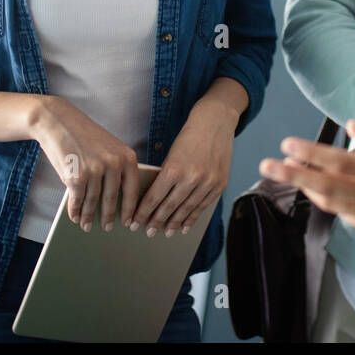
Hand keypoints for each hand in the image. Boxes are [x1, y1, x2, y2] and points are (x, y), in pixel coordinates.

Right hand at [30, 96, 141, 232]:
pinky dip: (75, 211)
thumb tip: (116, 200)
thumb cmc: (84, 136)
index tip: (130, 222)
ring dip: (89, 217)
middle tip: (108, 228)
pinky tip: (75, 216)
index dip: (131, 209)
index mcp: (127, 157)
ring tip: (87, 225)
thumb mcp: (108, 148)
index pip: (133, 190)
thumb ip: (115, 169)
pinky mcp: (76, 177)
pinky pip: (77, 200)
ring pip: (93, 202)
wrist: (58, 121)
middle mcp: (113, 164)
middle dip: (110, 217)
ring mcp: (95, 171)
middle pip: (112, 199)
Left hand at [130, 97, 236, 236]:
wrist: (215, 122)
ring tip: (166, 232)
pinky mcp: (219, 184)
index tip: (135, 222)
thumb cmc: (190, 137)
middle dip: (157, 221)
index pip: (154, 198)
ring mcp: (208, 183)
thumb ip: (166, 177)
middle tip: (148, 232)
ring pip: (187, 210)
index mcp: (174, 169)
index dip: (143, 213)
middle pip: (169, 207)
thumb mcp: (171, 154)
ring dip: (175, 223)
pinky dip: (193, 218)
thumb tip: (155, 201)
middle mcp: (192, 178)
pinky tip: (185, 226)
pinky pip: (203, 206)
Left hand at [258, 119, 354, 255]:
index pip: (337, 161)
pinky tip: (316, 190)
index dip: (309, 153)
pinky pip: (343, 212)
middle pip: (324, 184)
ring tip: (286, 173)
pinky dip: (326, 200)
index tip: (287, 144)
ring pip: (329, 201)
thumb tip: (352, 125)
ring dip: (305, 187)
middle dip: (293, 174)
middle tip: (266, 164)